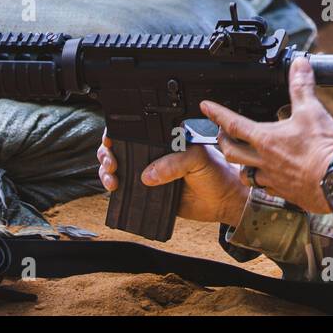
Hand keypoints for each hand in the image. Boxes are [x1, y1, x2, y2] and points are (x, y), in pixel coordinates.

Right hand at [96, 130, 247, 226]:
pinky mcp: (149, 192)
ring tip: (113, 178)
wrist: (223, 201)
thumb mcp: (198, 159)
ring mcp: (151, 172)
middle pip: (121, 147)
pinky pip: (127, 189)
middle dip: (108, 153)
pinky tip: (116, 188)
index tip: (112, 141)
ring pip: (120, 168)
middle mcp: (156, 153)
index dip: (119, 133)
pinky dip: (116, 188)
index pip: (138, 130)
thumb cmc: (217, 172)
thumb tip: (148, 175)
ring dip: (108, 171)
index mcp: (167, 139)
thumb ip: (174, 163)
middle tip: (112, 162)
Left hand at [203, 56, 332, 213]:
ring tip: (243, 157)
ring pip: (245, 173)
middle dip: (222, 140)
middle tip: (221, 133)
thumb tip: (299, 64)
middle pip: (231, 151)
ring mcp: (272, 179)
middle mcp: (263, 160)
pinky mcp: (284, 192)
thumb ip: (301, 87)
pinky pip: (265, 188)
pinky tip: (269, 177)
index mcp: (266, 139)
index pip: (233, 123)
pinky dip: (262, 180)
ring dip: (240, 164)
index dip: (216, 113)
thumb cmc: (323, 148)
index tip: (205, 107)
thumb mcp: (312, 111)